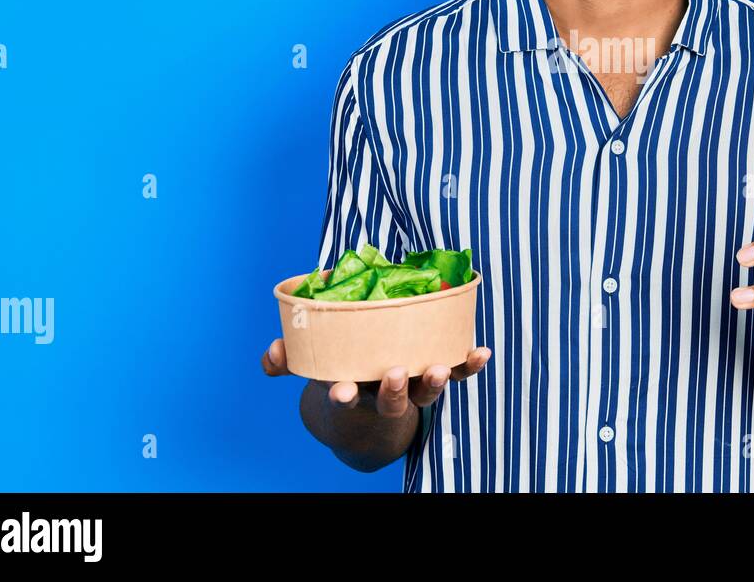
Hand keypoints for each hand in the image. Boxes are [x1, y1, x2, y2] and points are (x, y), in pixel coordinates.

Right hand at [262, 338, 491, 416]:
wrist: (367, 402)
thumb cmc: (337, 371)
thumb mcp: (309, 367)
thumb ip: (288, 359)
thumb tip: (271, 353)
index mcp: (353, 390)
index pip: (346, 398)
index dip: (343, 396)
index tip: (340, 391)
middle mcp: (385, 394)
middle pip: (394, 400)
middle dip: (394, 389)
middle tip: (394, 374)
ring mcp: (412, 388)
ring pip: (426, 391)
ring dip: (435, 381)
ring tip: (440, 368)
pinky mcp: (434, 376)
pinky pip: (456, 372)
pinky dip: (469, 365)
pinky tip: (482, 351)